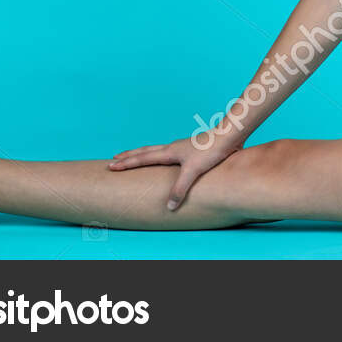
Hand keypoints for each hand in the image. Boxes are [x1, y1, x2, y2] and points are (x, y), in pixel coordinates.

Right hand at [108, 127, 246, 210]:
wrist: (230, 135)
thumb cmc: (211, 150)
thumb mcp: (193, 171)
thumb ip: (180, 189)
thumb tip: (169, 206)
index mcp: (170, 152)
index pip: (142, 158)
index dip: (126, 163)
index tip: (111, 166)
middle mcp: (173, 148)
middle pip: (146, 151)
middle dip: (130, 156)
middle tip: (114, 158)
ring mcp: (183, 147)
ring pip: (157, 150)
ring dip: (144, 154)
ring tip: (137, 156)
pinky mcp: (193, 150)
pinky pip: (170, 153)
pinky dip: (160, 156)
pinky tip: (168, 160)